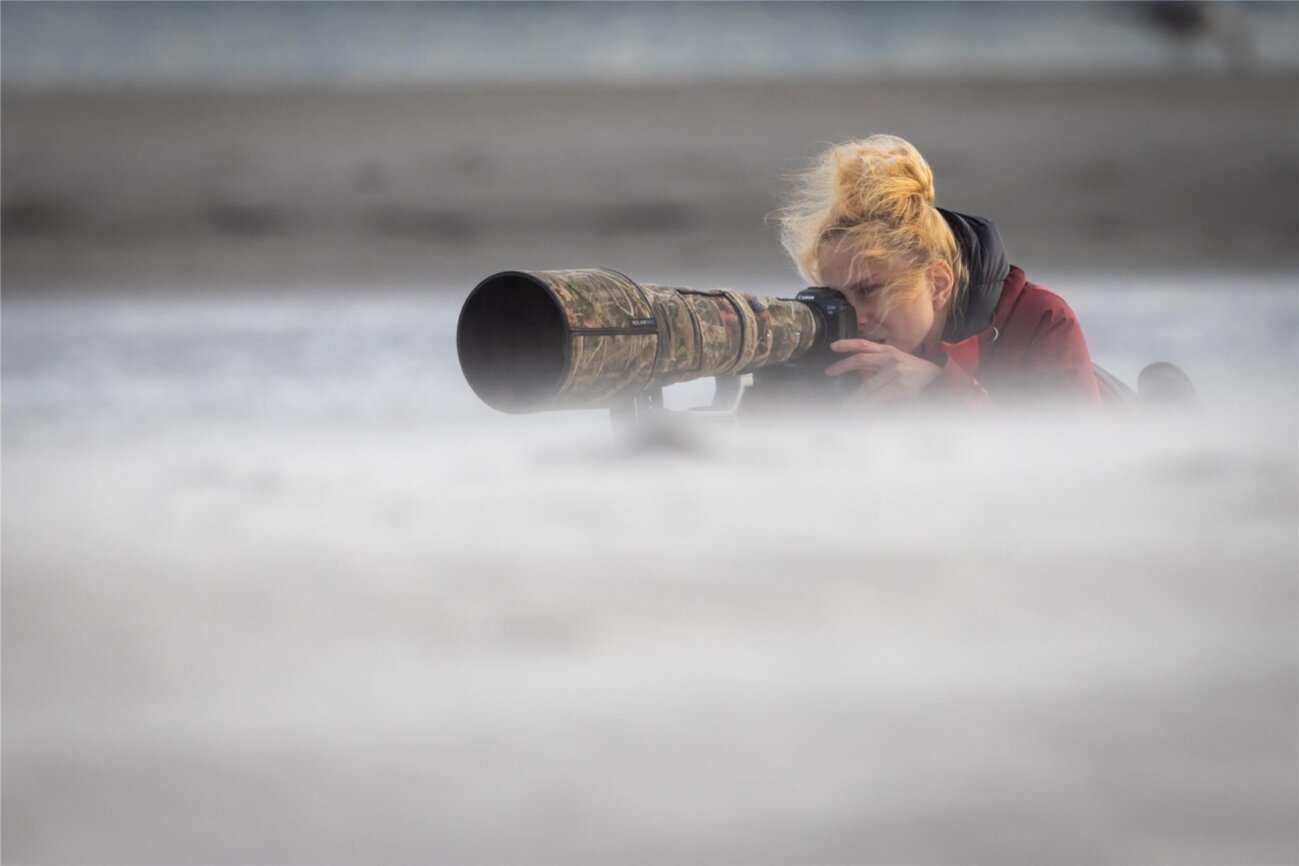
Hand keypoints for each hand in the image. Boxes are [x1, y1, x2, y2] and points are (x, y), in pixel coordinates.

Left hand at [826, 339, 942, 404]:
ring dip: (856, 398)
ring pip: (869, 386)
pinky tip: (861, 409)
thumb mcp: (897, 360)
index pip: (864, 344)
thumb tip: (859, 372)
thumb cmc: (915, 370)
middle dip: (842, 366)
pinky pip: (880, 397)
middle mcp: (890, 358)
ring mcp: (895, 372)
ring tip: (846, 405)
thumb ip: (878, 363)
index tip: (833, 346)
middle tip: (829, 372)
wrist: (938, 378)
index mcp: (888, 350)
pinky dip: (869, 404)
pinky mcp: (901, 386)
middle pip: (861, 360)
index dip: (847, 344)